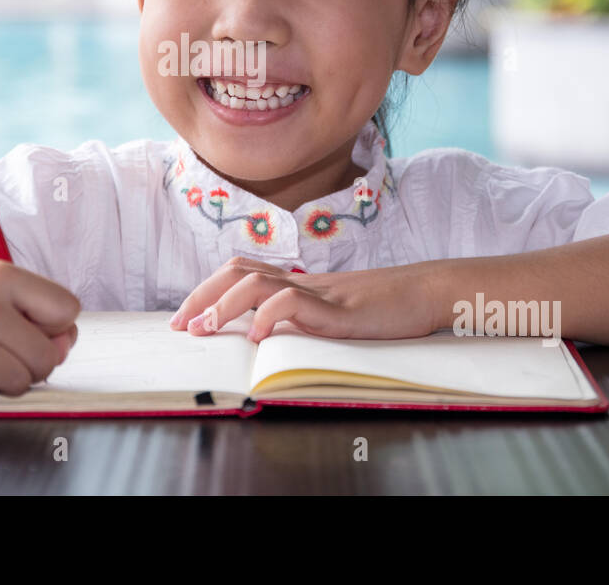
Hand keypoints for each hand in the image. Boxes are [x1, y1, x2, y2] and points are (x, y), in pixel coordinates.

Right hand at [0, 257, 79, 408]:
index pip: (67, 309)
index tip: (27, 327)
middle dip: (31, 366)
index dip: (55, 329)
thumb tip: (62, 348)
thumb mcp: (4, 297)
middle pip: (45, 357)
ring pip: (16, 382)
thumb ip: (46, 319)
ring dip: (3, 383)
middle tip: (2, 355)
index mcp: (3, 275)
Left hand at [168, 256, 441, 342]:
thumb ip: (304, 318)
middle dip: (203, 296)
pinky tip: (258, 336)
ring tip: (205, 328)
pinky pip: (293, 302)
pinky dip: (268, 316)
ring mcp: (319, 291)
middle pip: (238, 271)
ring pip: (256, 282)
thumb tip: (268, 334)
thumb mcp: (335, 314)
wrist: (428, 291)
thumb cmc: (386, 306)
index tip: (186, 317)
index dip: (209, 290)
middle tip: (180, 325)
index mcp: (298, 282)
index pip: (241, 272)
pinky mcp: (337, 308)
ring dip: (224, 305)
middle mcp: (302, 281)